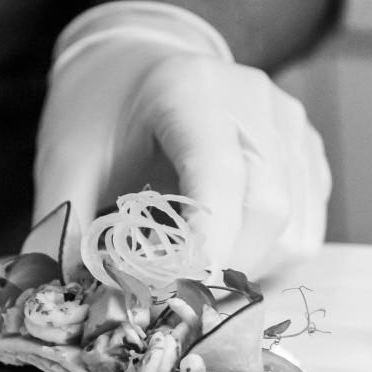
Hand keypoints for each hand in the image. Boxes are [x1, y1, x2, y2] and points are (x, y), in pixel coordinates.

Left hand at [33, 1, 330, 275]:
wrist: (135, 66)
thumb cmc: (100, 113)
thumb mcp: (66, 160)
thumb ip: (64, 228)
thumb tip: (64, 304)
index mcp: (189, 89)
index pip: (218, 172)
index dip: (206, 241)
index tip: (178, 293)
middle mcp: (254, 100)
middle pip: (266, 208)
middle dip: (220, 269)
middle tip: (170, 297)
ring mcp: (291, 126)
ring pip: (295, 229)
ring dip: (246, 271)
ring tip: (191, 272)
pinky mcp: (308, 153)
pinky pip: (306, 230)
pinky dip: (267, 261)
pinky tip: (221, 253)